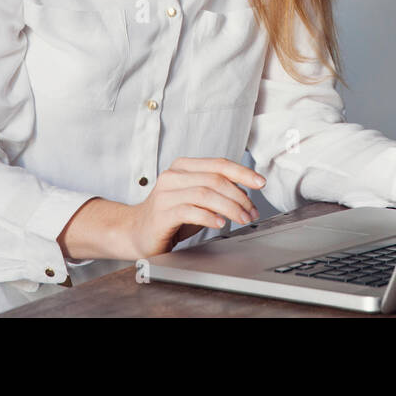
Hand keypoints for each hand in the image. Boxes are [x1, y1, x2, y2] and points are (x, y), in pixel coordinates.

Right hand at [122, 157, 265, 258]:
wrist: (134, 232)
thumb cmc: (168, 216)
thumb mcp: (195, 199)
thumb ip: (215, 191)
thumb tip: (245, 193)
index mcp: (183, 167)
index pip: (219, 164)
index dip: (242, 172)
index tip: (260, 182)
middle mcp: (173, 176)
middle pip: (215, 179)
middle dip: (239, 196)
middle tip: (251, 212)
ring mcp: (165, 194)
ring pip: (205, 193)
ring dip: (229, 207)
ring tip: (241, 218)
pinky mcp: (161, 213)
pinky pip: (190, 211)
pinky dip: (209, 216)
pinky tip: (220, 223)